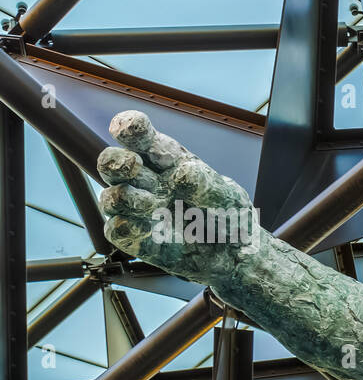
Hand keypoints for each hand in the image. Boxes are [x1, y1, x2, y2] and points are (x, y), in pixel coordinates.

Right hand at [97, 110, 258, 279]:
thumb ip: (207, 184)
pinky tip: (144, 228)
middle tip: (133, 164)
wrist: (236, 254)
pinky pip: (116, 231)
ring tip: (152, 204)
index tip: (132, 125)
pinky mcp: (138, 239)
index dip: (131, 127)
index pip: (141, 137)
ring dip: (123, 197)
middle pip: (111, 163)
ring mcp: (139, 211)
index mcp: (167, 161)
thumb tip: (181, 175)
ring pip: (109, 197)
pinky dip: (124, 228)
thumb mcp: (228, 196)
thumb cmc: (229, 215)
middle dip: (115, 161)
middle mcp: (148, 183)